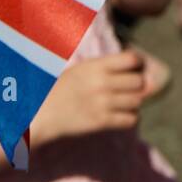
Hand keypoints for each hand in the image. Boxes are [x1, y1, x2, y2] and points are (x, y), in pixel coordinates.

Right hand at [31, 49, 147, 146]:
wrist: (42, 112)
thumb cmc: (64, 87)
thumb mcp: (83, 69)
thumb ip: (107, 67)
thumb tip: (137, 67)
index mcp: (96, 66)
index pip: (131, 59)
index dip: (139, 63)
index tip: (137, 67)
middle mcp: (102, 83)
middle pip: (138, 82)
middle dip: (137, 85)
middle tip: (130, 88)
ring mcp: (102, 103)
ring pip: (137, 101)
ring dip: (134, 102)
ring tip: (125, 102)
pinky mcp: (101, 122)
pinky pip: (130, 119)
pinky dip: (130, 117)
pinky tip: (122, 115)